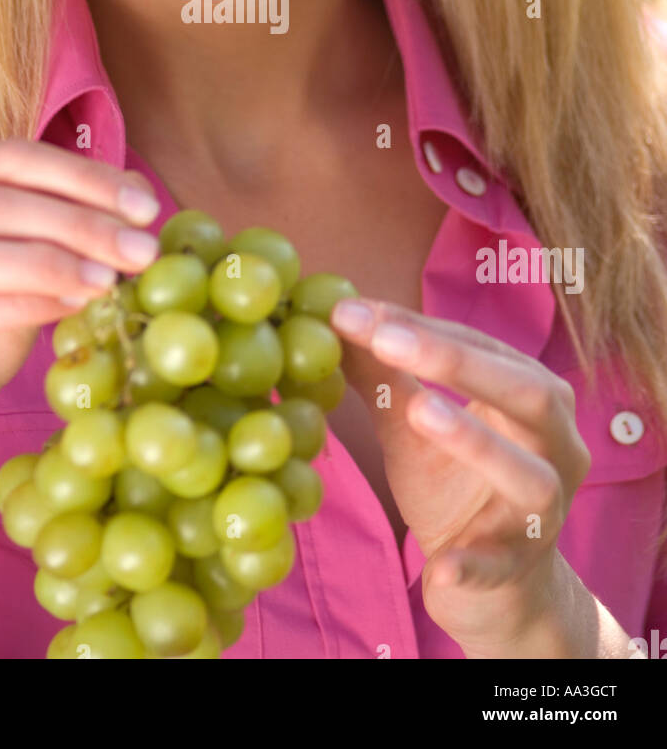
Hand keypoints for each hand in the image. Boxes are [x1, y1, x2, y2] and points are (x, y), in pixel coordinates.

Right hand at [0, 138, 161, 480]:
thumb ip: (62, 224)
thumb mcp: (24, 269)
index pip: (0, 159)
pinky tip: (71, 309)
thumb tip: (136, 191)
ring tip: (112, 281)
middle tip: (142, 248)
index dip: (78, 176)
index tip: (145, 205)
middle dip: (75, 221)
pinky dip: (20, 306)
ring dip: (50, 262)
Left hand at [330, 296, 591, 654]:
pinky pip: (500, 567)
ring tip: (419, 411)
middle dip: (458, 363)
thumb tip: (339, 315)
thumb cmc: (455, 485)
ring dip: (475, 443)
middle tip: (386, 340)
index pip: (484, 348)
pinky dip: (473, 565)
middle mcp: (557, 449)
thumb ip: (384, 373)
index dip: (423, 327)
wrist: (493, 586)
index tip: (358, 310)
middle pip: (528, 395)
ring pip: (530, 477)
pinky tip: (439, 565)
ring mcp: (543, 515)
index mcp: (535, 400)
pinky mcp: (518, 571)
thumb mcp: (414, 423)